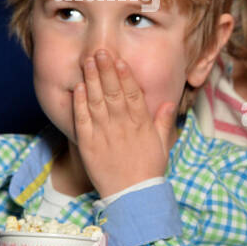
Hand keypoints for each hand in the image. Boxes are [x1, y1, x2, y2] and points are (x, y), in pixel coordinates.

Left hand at [73, 49, 176, 198]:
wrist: (132, 194)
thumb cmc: (149, 170)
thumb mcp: (161, 144)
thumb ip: (163, 121)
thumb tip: (168, 102)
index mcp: (141, 124)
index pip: (133, 94)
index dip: (125, 75)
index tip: (119, 60)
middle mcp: (122, 126)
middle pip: (113, 92)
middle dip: (106, 70)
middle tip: (100, 51)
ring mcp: (104, 134)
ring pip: (97, 101)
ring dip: (92, 80)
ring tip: (88, 62)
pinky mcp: (88, 143)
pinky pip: (83, 119)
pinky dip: (80, 102)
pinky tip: (78, 88)